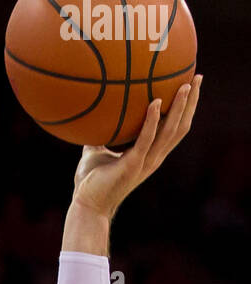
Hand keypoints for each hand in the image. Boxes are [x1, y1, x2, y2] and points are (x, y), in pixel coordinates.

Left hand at [70, 74, 201, 220]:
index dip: (186, 108)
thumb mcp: (97, 151)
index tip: (190, 85)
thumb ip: (102, 134)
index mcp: (150, 154)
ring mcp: (146, 162)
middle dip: (191, 102)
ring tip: (185, 85)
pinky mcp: (133, 165)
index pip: (175, 128)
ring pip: (170, 131)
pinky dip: (152, 120)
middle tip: (197, 77)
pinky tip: (155, 102)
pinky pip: (146, 139)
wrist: (87, 206)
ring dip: (179, 107)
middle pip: (181, 126)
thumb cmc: (91, 181)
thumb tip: (95, 113)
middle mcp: (154, 157)